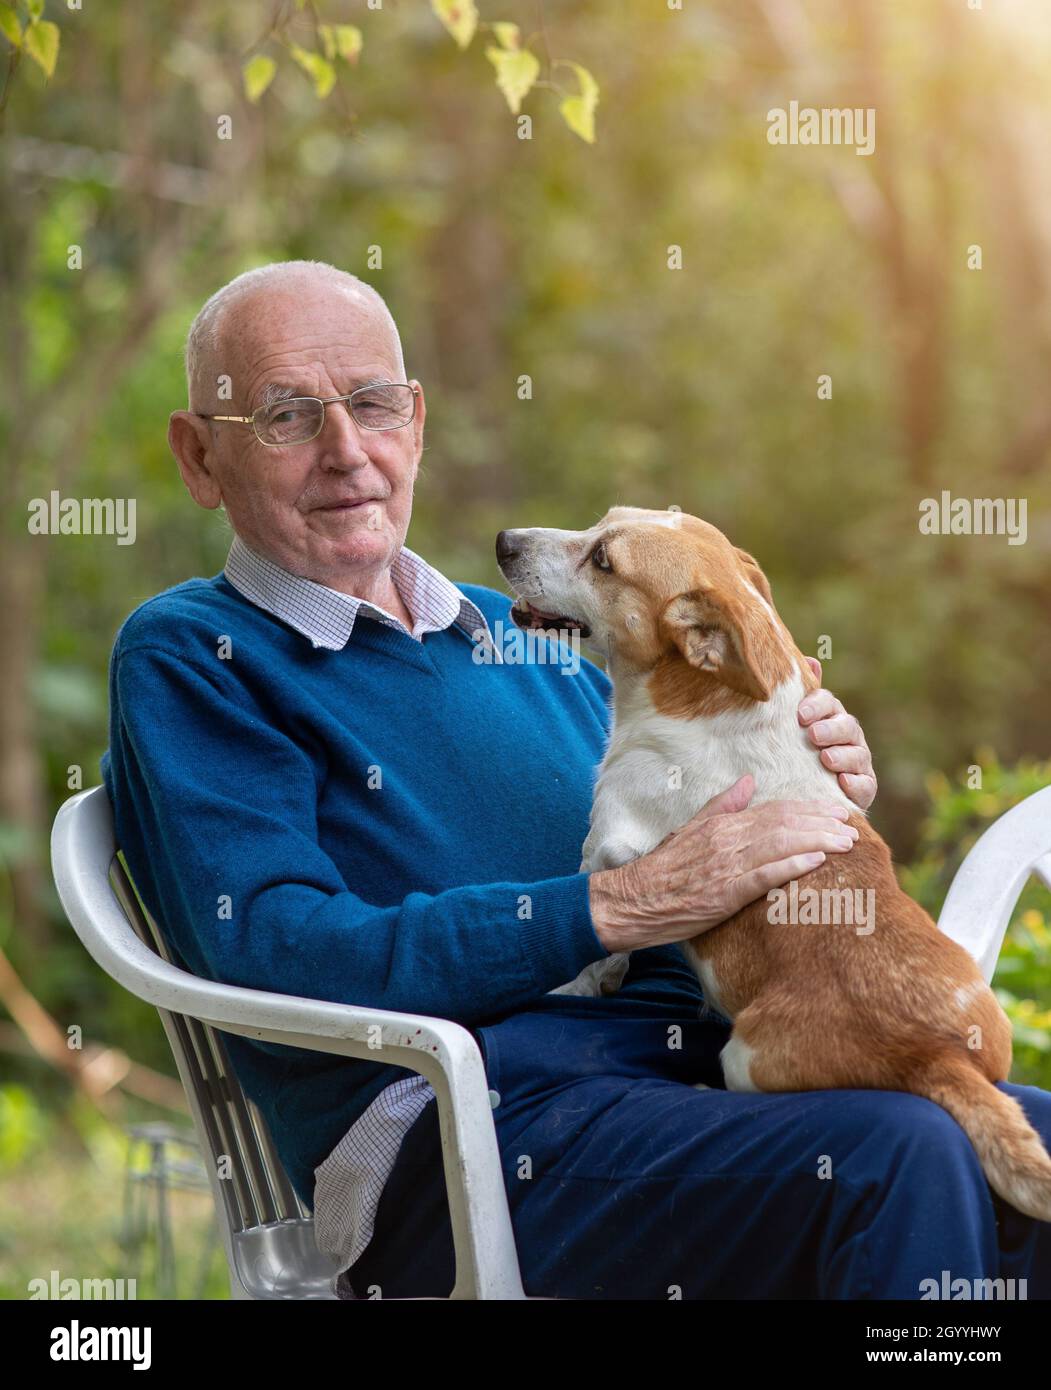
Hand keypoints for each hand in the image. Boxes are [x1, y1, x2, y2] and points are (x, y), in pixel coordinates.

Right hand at [588, 774, 858, 953]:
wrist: (634, 901)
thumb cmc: (663, 871)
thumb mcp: (690, 830)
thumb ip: (721, 805)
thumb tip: (747, 781)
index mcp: (722, 825)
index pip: (774, 811)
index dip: (809, 809)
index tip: (837, 811)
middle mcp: (728, 839)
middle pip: (784, 824)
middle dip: (822, 823)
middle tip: (853, 825)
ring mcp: (727, 865)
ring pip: (780, 845)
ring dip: (817, 841)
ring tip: (846, 842)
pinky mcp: (725, 892)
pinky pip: (764, 875)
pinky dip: (791, 865)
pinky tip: (816, 860)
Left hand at [798, 657, 876, 810]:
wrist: (806, 791)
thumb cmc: (798, 751)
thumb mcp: (794, 725)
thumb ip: (801, 697)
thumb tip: (811, 661)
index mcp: (831, 716)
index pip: (828, 702)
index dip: (816, 705)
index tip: (800, 715)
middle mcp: (849, 736)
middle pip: (847, 726)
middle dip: (832, 729)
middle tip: (814, 735)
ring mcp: (859, 762)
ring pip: (858, 754)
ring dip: (843, 756)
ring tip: (826, 759)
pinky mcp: (864, 788)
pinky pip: (865, 785)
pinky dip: (855, 784)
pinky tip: (843, 783)